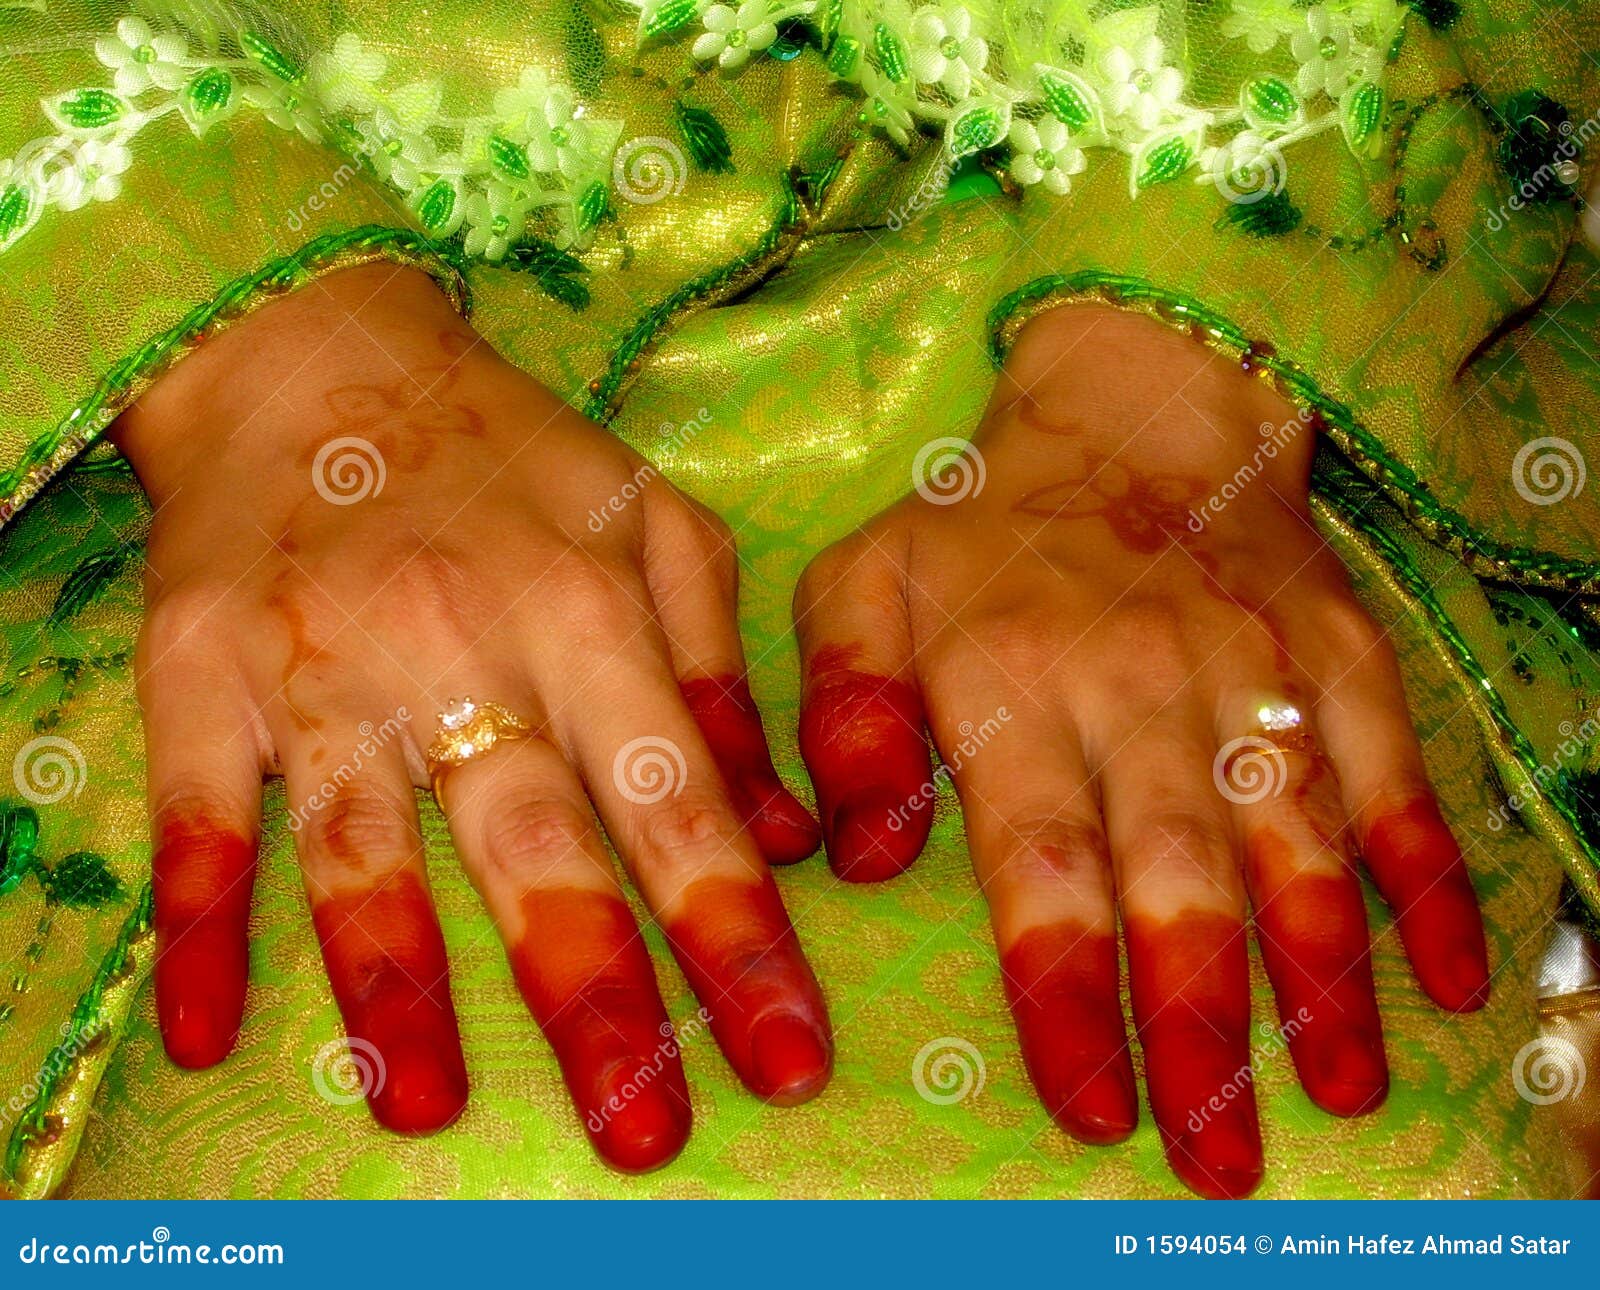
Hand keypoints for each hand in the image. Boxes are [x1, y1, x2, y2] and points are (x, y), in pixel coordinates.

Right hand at [117, 263, 830, 1170]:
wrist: (316, 353)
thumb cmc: (512, 455)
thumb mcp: (655, 527)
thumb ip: (720, 678)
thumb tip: (790, 836)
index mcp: (587, 609)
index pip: (679, 801)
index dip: (737, 935)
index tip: (785, 1055)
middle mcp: (460, 640)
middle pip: (531, 840)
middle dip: (593, 991)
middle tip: (643, 1132)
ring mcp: (319, 661)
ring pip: (360, 843)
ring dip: (393, 982)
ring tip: (424, 1107)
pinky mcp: (199, 671)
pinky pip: (193, 813)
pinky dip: (198, 920)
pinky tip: (201, 1028)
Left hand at [792, 304, 1488, 1197]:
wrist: (1136, 415)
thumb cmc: (979, 531)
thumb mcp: (863, 589)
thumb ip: (843, 715)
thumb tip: (863, 855)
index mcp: (1013, 678)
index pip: (1042, 862)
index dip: (1066, 992)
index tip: (1089, 1108)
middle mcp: (1144, 684)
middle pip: (1179, 873)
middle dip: (1200, 1019)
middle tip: (1218, 1157)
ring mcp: (1259, 670)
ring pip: (1298, 839)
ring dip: (1323, 973)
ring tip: (1341, 1089)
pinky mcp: (1344, 657)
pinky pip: (1393, 776)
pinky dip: (1425, 875)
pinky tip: (1447, 974)